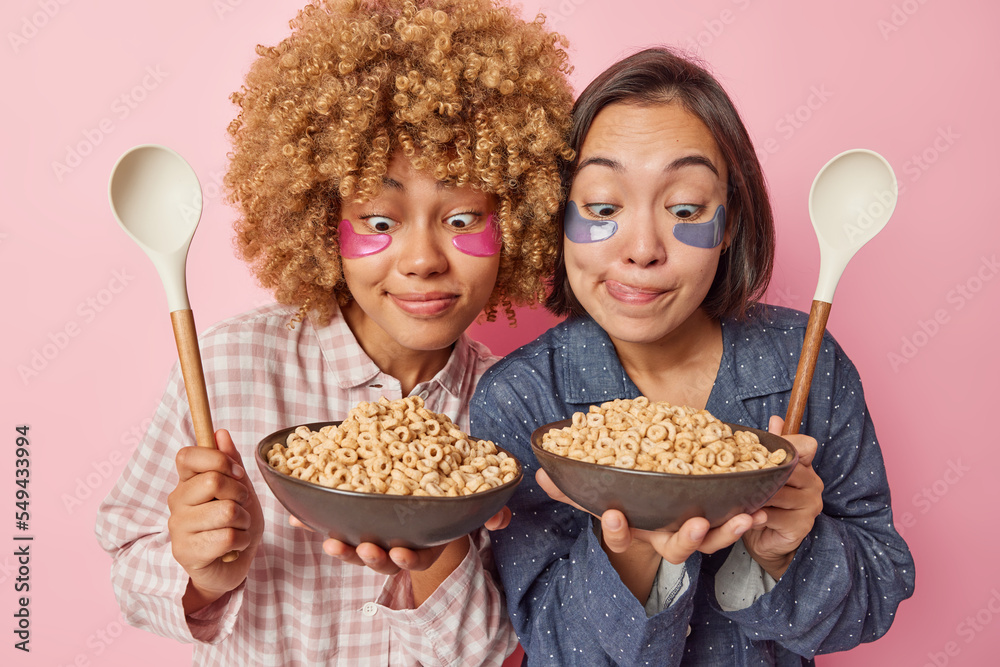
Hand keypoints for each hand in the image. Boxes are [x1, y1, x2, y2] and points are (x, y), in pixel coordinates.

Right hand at [167, 429, 263, 610]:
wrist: (232, 565)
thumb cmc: (234, 524)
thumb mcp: (239, 489)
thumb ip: (230, 463)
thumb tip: (220, 433)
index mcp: (186, 482)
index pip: (187, 455)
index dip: (217, 459)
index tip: (236, 473)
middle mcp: (176, 502)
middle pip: (213, 481)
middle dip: (240, 494)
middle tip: (240, 507)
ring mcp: (178, 528)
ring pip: (226, 511)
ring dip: (244, 521)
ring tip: (238, 528)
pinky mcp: (185, 552)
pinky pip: (227, 537)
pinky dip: (242, 541)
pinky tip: (234, 547)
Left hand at [289, 507, 509, 574]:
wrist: (427, 485)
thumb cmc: (448, 497)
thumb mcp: (470, 504)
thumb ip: (490, 512)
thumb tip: (502, 519)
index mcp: (422, 542)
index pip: (415, 558)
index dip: (407, 559)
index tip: (400, 553)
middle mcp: (395, 543)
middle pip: (381, 560)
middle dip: (371, 558)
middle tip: (367, 549)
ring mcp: (372, 534)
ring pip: (354, 549)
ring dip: (342, 548)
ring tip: (330, 541)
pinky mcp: (351, 519)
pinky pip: (330, 524)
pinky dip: (311, 523)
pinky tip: (294, 516)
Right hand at [536, 469, 764, 564]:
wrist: (647, 508)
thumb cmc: (620, 499)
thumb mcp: (594, 494)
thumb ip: (569, 488)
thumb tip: (540, 475)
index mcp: (634, 531)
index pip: (622, 536)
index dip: (619, 529)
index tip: (615, 515)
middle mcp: (663, 537)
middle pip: (677, 548)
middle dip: (689, 538)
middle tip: (698, 524)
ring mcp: (690, 532)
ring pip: (711, 541)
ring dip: (730, 531)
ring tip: (747, 516)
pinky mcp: (713, 520)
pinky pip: (731, 523)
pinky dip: (747, 517)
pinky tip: (761, 504)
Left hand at [740, 416, 823, 578]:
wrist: (768, 540)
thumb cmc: (765, 503)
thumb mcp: (766, 474)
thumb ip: (771, 449)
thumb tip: (776, 418)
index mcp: (805, 467)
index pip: (806, 445)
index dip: (787, 442)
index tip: (761, 448)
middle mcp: (813, 484)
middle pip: (787, 468)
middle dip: (760, 471)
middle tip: (735, 469)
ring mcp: (809, 505)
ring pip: (777, 492)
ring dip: (753, 493)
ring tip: (733, 492)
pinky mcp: (800, 525)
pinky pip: (773, 515)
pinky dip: (754, 514)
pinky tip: (742, 513)